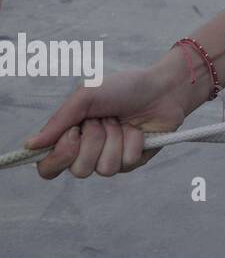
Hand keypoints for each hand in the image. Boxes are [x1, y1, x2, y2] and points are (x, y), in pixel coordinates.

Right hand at [24, 65, 188, 179]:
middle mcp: (88, 153)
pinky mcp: (134, 161)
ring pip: (104, 169)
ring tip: (122, 122)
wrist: (161, 87)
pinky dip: (134, 141)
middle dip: (94, 141)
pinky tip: (138, 129)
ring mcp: (112, 159)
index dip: (58, 158)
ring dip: (115, 139)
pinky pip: (127, 163)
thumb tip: (30, 145)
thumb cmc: (123, 88)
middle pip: (78, 170)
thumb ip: (59, 121)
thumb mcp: (86, 96)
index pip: (48, 167)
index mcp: (71, 138)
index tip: (73, 134)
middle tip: (105, 119)